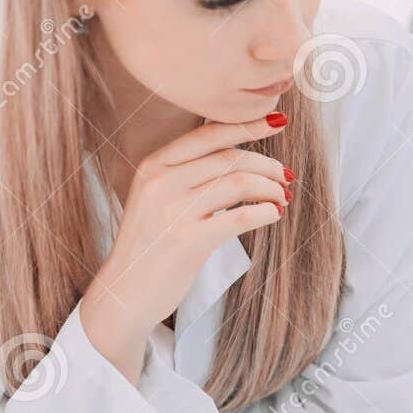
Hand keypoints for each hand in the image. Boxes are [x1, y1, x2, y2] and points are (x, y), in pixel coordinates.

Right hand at [80, 115, 292, 382]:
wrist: (125, 291)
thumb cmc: (152, 244)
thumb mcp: (158, 198)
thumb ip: (188, 174)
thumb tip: (243, 156)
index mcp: (153, 165)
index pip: (208, 134)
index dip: (247, 126)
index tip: (277, 121)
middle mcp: (160, 182)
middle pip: (230, 157)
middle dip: (267, 165)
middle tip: (286, 176)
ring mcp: (173, 210)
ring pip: (239, 182)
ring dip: (270, 188)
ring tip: (281, 198)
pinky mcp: (188, 240)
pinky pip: (240, 216)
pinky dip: (265, 212)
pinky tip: (274, 214)